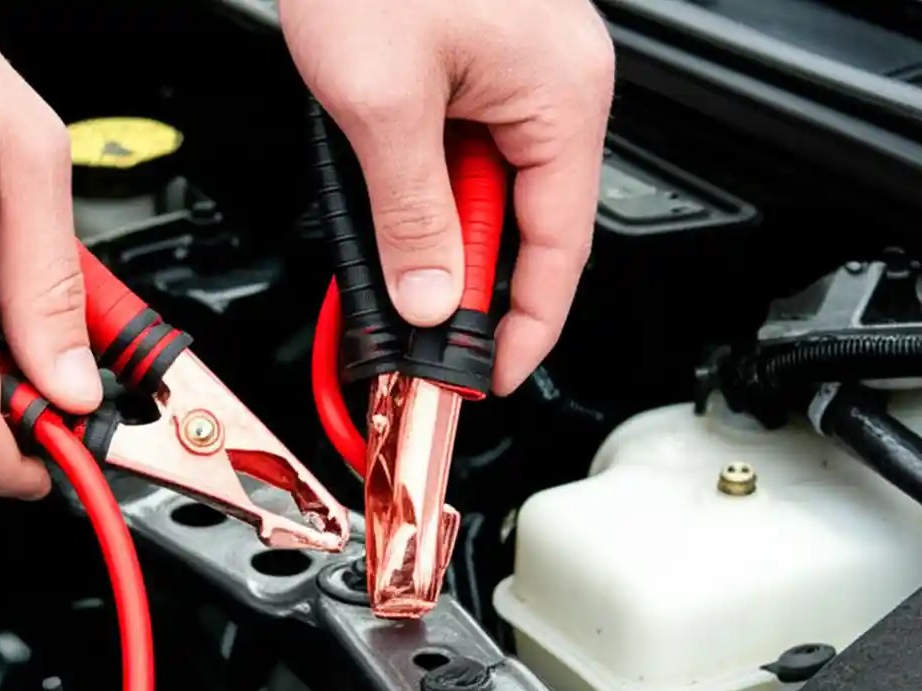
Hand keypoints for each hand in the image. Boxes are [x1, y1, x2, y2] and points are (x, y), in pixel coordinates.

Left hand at [280, 0, 614, 394]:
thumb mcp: (382, 105)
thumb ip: (410, 214)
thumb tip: (433, 295)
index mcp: (560, 100)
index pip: (561, 249)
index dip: (526, 325)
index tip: (490, 373)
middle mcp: (554, 89)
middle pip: (523, 226)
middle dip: (466, 281)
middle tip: (417, 325)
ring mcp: (518, 75)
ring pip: (485, 192)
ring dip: (434, 228)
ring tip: (386, 244)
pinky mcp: (477, 64)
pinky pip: (462, 151)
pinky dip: (422, 186)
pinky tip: (384, 189)